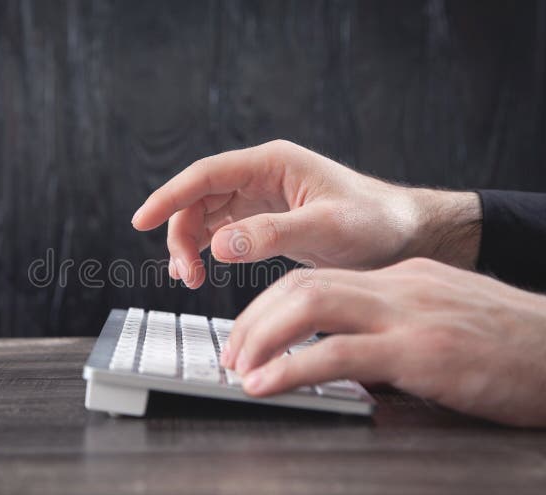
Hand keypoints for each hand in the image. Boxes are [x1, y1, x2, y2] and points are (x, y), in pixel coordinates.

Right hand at [132, 140, 480, 287]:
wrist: (405, 234)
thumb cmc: (375, 224)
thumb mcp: (327, 229)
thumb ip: (272, 234)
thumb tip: (219, 244)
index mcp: (273, 163)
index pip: (206, 174)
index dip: (169, 196)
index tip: (140, 220)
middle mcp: (262, 175)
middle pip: (199, 197)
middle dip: (181, 233)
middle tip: (186, 275)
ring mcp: (262, 197)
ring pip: (207, 215)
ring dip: (191, 244)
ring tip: (192, 280)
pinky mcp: (266, 220)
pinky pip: (223, 230)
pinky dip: (207, 249)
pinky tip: (202, 271)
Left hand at [222, 258, 545, 427]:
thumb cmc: (513, 348)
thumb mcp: (443, 323)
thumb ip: (393, 330)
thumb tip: (343, 356)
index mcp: (402, 279)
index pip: (318, 278)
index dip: (271, 307)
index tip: (249, 334)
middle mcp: (400, 286)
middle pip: (304, 285)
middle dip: (255, 319)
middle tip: (231, 353)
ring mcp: (411, 314)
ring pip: (312, 306)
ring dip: (262, 338)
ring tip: (238, 368)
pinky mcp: (423, 351)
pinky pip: (339, 352)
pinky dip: (292, 367)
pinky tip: (266, 385)